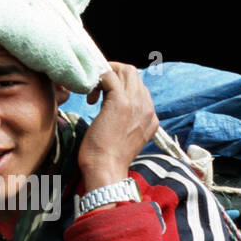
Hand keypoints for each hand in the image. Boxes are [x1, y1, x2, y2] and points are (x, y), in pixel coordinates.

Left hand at [79, 63, 158, 187]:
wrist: (106, 169)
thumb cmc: (108, 158)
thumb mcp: (125, 137)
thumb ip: (126, 122)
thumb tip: (110, 110)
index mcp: (151, 117)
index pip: (139, 87)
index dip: (120, 86)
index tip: (104, 96)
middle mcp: (147, 107)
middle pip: (134, 74)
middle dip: (113, 74)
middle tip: (97, 88)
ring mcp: (136, 103)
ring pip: (125, 70)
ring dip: (106, 75)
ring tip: (93, 93)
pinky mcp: (120, 102)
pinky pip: (109, 76)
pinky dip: (97, 80)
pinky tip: (90, 97)